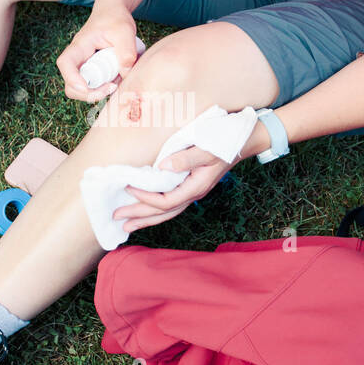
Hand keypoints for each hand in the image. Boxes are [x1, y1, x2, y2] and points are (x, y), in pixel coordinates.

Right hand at [56, 2, 139, 102]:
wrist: (113, 13)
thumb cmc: (115, 18)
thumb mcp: (124, 31)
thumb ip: (126, 51)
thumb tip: (126, 74)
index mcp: (80, 45)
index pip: (65, 63)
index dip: (72, 78)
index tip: (87, 87)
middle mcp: (78, 59)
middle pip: (70, 85)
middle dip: (89, 93)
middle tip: (111, 88)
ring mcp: (84, 67)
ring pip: (81, 90)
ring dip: (98, 93)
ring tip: (117, 82)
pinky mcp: (93, 72)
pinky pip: (93, 87)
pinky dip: (104, 89)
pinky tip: (118, 79)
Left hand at [114, 145, 233, 233]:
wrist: (246, 140)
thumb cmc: (227, 141)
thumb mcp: (208, 148)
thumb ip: (187, 158)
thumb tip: (163, 167)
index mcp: (196, 186)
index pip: (165, 201)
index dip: (145, 198)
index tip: (127, 188)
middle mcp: (194, 193)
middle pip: (164, 212)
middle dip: (140, 217)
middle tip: (116, 219)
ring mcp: (194, 191)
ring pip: (167, 211)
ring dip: (146, 218)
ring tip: (127, 224)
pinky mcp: (192, 185)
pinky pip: (171, 203)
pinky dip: (156, 209)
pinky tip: (146, 209)